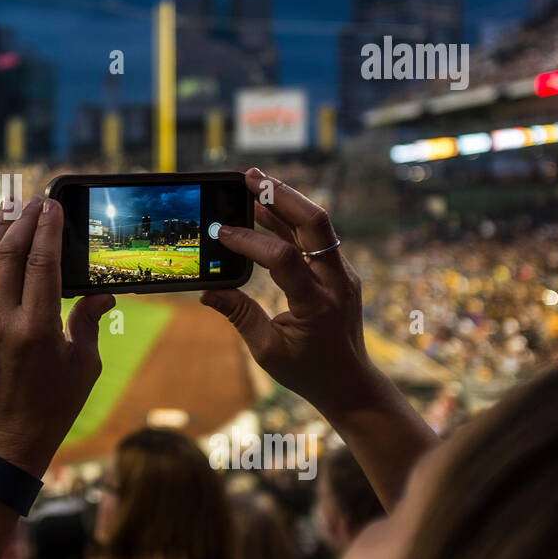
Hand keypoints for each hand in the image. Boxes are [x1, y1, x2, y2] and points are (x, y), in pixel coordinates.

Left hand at [0, 196, 115, 475]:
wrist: (6, 440)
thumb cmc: (53, 404)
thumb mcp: (83, 364)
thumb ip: (89, 322)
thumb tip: (103, 294)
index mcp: (38, 328)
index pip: (43, 263)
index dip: (47, 230)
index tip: (51, 207)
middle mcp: (2, 323)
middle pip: (11, 257)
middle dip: (22, 223)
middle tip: (31, 202)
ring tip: (6, 210)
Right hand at [201, 168, 375, 413]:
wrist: (350, 382)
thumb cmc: (308, 371)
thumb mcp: (268, 351)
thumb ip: (240, 316)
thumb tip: (207, 293)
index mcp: (318, 304)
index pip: (284, 259)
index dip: (251, 242)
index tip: (221, 232)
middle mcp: (336, 282)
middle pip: (315, 223)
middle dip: (281, 195)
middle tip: (249, 176)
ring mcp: (342, 272)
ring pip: (317, 224)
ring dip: (285, 200)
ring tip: (253, 182)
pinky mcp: (338, 270)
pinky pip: (315, 237)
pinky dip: (290, 219)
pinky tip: (266, 209)